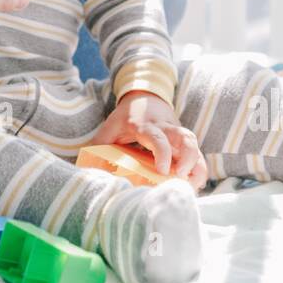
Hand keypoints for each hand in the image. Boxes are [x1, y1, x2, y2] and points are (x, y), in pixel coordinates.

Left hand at [90, 91, 207, 191]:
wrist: (145, 96)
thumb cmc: (125, 116)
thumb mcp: (110, 127)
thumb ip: (98, 144)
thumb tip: (83, 168)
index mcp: (146, 125)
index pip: (157, 137)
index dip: (162, 152)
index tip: (163, 171)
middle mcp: (166, 127)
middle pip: (185, 138)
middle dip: (188, 158)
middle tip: (181, 178)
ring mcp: (177, 132)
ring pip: (195, 144)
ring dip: (197, 165)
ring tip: (193, 185)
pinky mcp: (184, 140)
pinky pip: (197, 152)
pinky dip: (199, 168)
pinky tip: (196, 184)